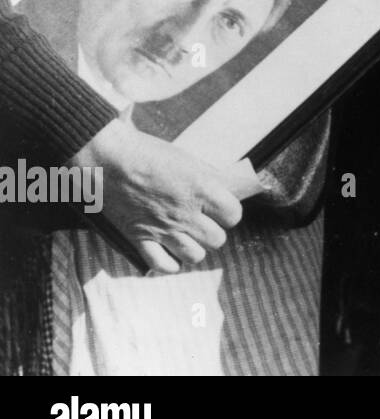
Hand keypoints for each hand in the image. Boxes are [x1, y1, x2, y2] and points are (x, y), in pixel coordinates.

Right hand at [70, 120, 242, 273]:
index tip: (221, 209)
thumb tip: (227, 190)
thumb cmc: (147, 153)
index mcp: (200, 188)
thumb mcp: (187, 160)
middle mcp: (184, 212)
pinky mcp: (138, 238)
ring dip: (194, 248)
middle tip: (204, 222)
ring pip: (195, 256)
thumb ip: (208, 179)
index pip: (233, 215)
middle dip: (214, 231)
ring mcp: (162, 228)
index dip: (229, 213)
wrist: (106, 158)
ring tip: (188, 237)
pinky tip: (170, 253)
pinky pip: (163, 265)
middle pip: (217, 239)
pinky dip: (170, 263)